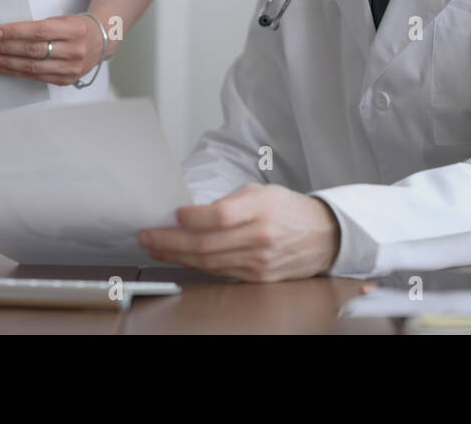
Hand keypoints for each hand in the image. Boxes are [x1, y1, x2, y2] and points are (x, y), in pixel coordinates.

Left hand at [0, 14, 106, 85]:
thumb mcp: (63, 20)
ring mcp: (71, 68)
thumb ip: (39, 27)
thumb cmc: (76, 28)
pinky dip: (14, 73)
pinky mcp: (66, 80)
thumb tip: (4, 33)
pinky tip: (0, 68)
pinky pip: (35, 77)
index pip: (39, 31)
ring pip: (32, 67)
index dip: (14, 32)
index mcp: (75, 30)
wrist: (101, 42)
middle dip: (4, 48)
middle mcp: (75, 50)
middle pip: (33, 50)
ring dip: (5, 63)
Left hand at [138, 184, 340, 281]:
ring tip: (156, 248)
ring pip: (208, 262)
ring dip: (176, 256)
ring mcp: (259, 261)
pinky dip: (197, 266)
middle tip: (147, 236)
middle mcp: (260, 236)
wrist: (322, 236)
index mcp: (261, 208)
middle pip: (206, 244)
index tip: (173, 214)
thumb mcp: (261, 191)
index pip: (218, 216)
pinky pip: (220, 272)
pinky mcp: (258, 278)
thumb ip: (228, 202)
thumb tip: (191, 214)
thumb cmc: (288, 209)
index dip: (191, 217)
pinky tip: (181, 259)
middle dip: (169, 241)